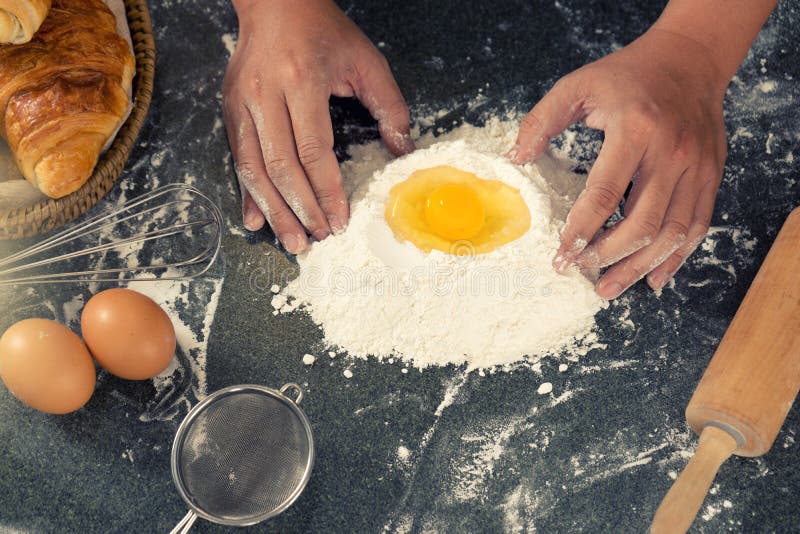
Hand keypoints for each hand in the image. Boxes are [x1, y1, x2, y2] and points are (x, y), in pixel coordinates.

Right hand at [223, 0, 413, 252]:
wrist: (275, 3)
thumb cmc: (323, 31)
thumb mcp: (366, 60)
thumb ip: (389, 106)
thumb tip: (403, 151)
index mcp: (302, 81)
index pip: (314, 150)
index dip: (327, 191)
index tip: (340, 220)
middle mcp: (265, 94)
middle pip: (280, 166)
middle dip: (300, 209)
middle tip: (317, 239)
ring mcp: (241, 103)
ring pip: (253, 169)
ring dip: (273, 210)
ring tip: (291, 241)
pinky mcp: (229, 110)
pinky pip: (236, 159)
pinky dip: (246, 193)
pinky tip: (255, 219)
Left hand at [512, 29, 727, 298]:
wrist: (691, 59)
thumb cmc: (628, 75)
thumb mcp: (578, 85)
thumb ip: (542, 120)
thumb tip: (515, 158)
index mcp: (635, 129)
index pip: (605, 193)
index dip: (581, 230)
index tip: (561, 256)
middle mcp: (671, 152)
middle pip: (642, 222)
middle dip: (607, 256)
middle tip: (581, 273)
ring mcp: (696, 167)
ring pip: (672, 233)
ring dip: (638, 267)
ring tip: (608, 288)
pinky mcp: (711, 176)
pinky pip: (697, 226)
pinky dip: (676, 258)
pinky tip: (653, 279)